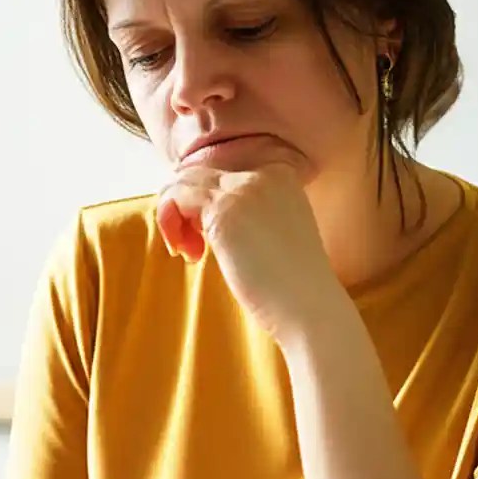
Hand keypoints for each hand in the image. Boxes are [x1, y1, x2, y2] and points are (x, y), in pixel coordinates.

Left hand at [156, 162, 334, 341]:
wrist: (308, 306)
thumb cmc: (288, 283)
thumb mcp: (271, 231)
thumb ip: (246, 211)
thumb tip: (198, 209)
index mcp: (280, 174)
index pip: (223, 172)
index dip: (205, 202)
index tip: (206, 236)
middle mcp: (264, 172)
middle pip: (201, 174)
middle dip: (186, 209)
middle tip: (192, 247)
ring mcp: (244, 188)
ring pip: (185, 181)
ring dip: (174, 215)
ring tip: (187, 250)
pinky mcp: (224, 209)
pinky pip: (178, 195)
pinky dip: (169, 220)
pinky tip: (183, 250)